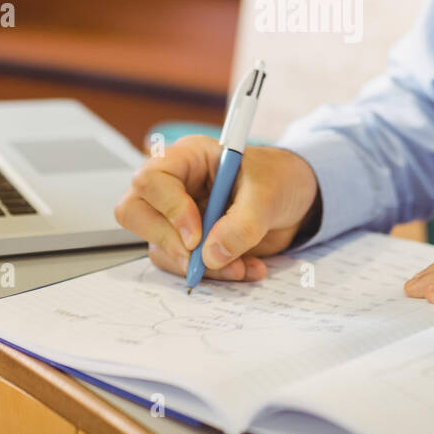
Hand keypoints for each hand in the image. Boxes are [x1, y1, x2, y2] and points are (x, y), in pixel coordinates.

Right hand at [113, 135, 320, 281]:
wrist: (298, 201)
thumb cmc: (279, 180)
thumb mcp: (268, 195)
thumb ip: (242, 224)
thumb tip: (212, 255)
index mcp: (188, 158)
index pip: (151, 180)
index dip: (169, 210)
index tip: (196, 236)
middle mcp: (175, 186)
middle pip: (134, 212)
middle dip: (169, 242)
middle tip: (202, 259)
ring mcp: (177, 216)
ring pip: (159, 247)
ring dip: (198, 266)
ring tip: (240, 266)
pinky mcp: (189, 243)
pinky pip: (183, 265)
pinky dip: (213, 274)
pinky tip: (245, 268)